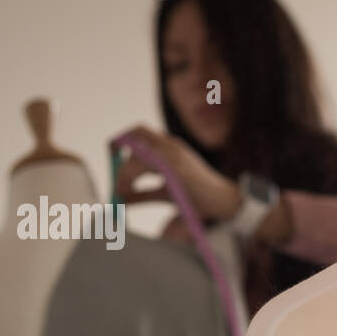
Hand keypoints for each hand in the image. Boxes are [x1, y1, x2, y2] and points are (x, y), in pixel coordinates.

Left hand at [108, 124, 240, 224]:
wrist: (223, 203)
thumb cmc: (198, 198)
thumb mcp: (165, 193)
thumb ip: (142, 194)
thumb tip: (120, 199)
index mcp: (171, 147)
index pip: (140, 132)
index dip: (122, 139)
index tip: (113, 155)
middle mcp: (171, 146)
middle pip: (135, 135)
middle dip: (118, 149)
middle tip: (113, 176)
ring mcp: (174, 155)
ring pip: (136, 153)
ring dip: (123, 173)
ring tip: (121, 193)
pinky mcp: (175, 169)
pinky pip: (142, 168)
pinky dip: (129, 181)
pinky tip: (128, 195)